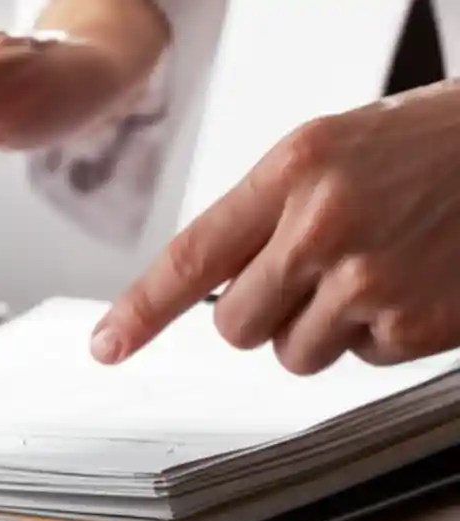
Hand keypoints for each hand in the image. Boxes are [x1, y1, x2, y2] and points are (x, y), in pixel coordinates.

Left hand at [93, 80, 459, 373]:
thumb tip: (208, 287)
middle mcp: (323, 225)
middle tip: (314, 271)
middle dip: (262, 311)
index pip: (192, 256)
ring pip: (292, 353)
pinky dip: (380, 334)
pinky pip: (358, 360)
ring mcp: (371, 280)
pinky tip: (413, 283)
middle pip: (236, 325)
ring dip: (322, 327)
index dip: (141, 310)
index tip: (106, 346)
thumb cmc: (425, 149)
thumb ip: (264, 213)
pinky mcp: (415, 326)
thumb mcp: (329, 153)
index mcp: (293, 171)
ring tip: (375, 268)